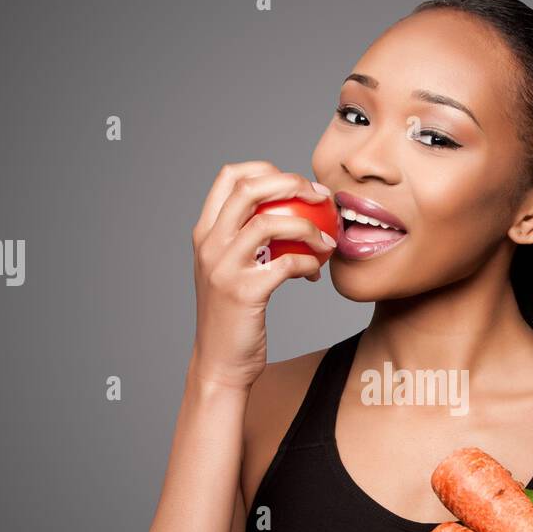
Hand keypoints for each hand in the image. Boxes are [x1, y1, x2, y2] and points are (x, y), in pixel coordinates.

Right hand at [190, 162, 336, 390]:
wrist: (220, 363)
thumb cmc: (234, 317)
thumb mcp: (232, 271)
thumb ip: (249, 242)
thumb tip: (293, 214)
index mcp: (205, 233)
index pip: (229, 177)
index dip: (265, 168)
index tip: (294, 183)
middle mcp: (209, 245)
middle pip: (249, 188)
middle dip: (292, 183)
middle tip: (321, 197)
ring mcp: (223, 268)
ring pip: (269, 222)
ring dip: (307, 227)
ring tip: (327, 241)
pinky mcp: (244, 293)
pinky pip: (285, 263)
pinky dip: (308, 261)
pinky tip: (317, 269)